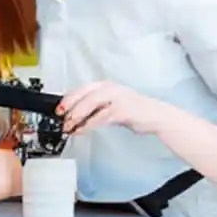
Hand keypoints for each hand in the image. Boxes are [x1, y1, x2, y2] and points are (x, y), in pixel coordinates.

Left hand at [57, 81, 176, 135]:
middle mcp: (110, 89)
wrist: (157, 116)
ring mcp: (117, 98)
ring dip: (76, 116)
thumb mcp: (112, 105)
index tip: (59, 109)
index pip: (82, 89)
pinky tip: (81, 131)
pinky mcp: (121, 110)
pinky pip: (99, 117)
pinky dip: (87, 125)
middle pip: (84, 94)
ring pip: (90, 104)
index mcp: (107, 86)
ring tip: (68, 126)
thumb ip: (96, 108)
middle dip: (69, 106)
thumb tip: (75, 115)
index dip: (68, 98)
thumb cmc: (135, 112)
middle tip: (60, 117)